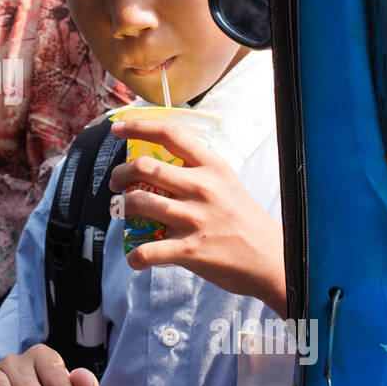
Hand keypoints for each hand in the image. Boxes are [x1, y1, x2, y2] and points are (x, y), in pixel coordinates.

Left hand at [109, 116, 287, 317]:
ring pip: (137, 203)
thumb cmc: (243, 219)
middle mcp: (201, 187)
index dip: (138, 126)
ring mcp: (194, 218)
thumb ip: (196, 171)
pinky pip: (146, 251)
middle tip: (116, 184)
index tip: (117, 127)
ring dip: (121, 208)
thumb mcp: (226, 182)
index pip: (169, 134)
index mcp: (211, 166)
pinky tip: (135, 259)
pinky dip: (134, 258)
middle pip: (143, 167)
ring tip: (122, 212)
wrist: (270, 259)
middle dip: (119, 174)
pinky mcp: (189, 249)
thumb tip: (158, 163)